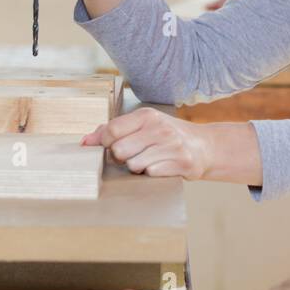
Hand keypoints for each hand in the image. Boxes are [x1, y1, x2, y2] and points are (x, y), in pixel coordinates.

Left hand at [82, 107, 212, 179]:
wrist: (205, 146)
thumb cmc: (167, 136)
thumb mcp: (143, 126)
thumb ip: (113, 131)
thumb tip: (84, 142)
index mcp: (147, 115)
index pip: (111, 131)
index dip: (106, 144)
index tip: (113, 147)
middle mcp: (159, 127)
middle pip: (119, 151)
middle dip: (121, 158)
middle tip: (133, 155)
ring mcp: (171, 145)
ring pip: (133, 165)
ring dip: (137, 168)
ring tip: (148, 161)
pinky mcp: (180, 162)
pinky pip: (150, 174)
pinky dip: (151, 174)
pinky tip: (161, 166)